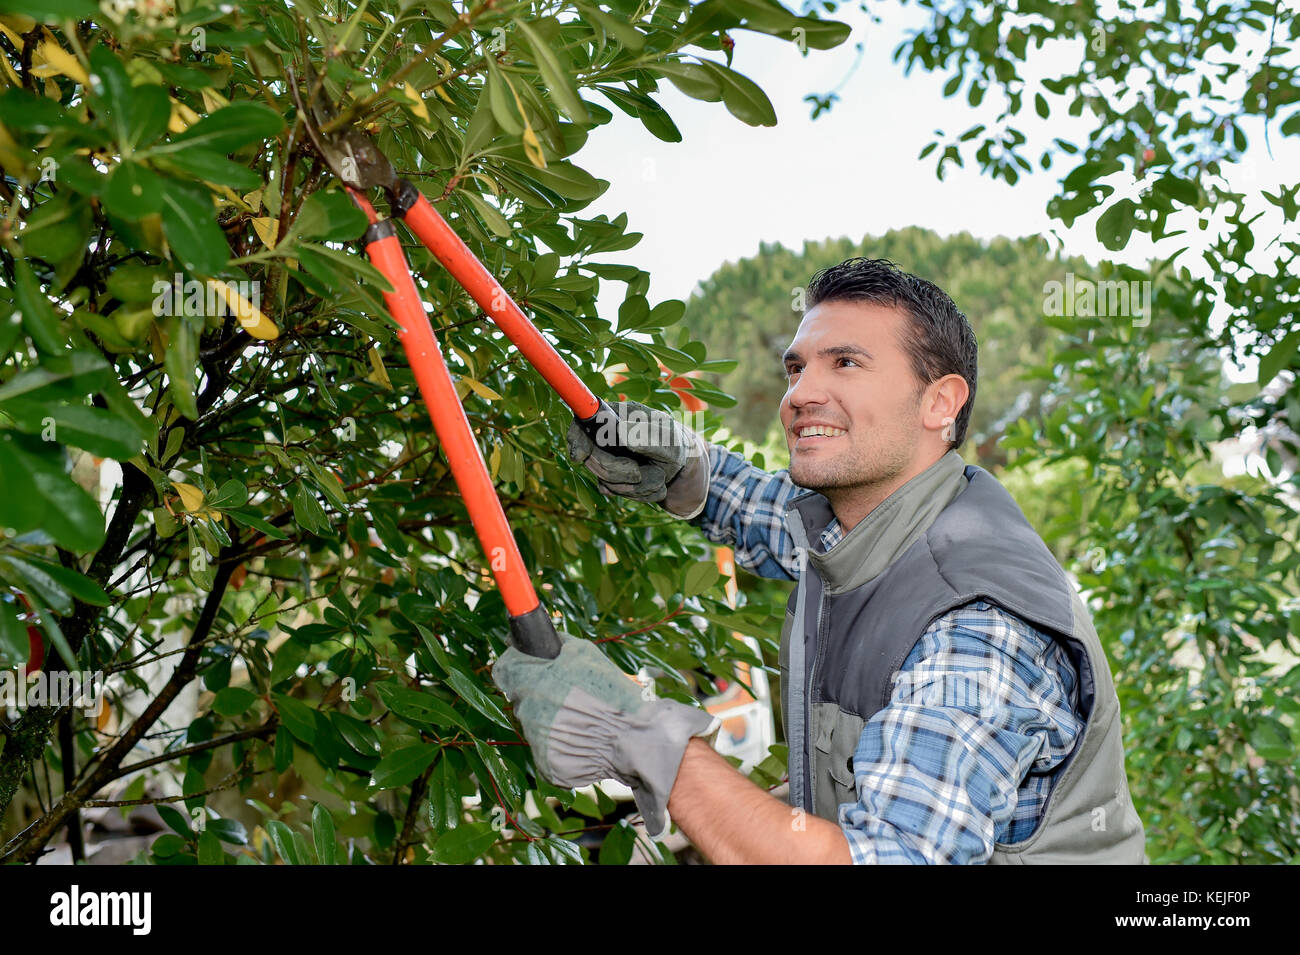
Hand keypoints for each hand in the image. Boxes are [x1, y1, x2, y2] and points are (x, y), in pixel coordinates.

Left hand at [492, 632, 719, 838]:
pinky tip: (583, 740)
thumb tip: (535, 636)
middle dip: (538, 694)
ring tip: (582, 720)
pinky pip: (547, 751)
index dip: (517, 666)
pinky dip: (561, 745)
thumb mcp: (585, 654)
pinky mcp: (548, 766)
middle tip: (568, 696)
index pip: (505, 669)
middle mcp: (528, 711)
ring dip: (551, 720)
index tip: (529, 667)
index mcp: (533, 680)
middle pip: (521, 698)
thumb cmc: (613, 692)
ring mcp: (536, 742)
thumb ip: (555, 644)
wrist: (636, 739)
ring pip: (534, 725)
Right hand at [565, 400, 709, 518]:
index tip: (580, 456)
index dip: (576, 437)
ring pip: (605, 479)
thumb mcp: (671, 443)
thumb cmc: (680, 447)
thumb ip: (647, 438)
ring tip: (659, 476)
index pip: (584, 420)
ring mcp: (609, 458)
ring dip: (636, 485)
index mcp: (619, 416)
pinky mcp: (613, 479)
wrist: (687, 471)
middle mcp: (609, 436)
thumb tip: (619, 432)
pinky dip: (640, 493)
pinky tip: (656, 485)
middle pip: (591, 457)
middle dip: (615, 470)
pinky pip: (615, 492)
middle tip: (637, 472)